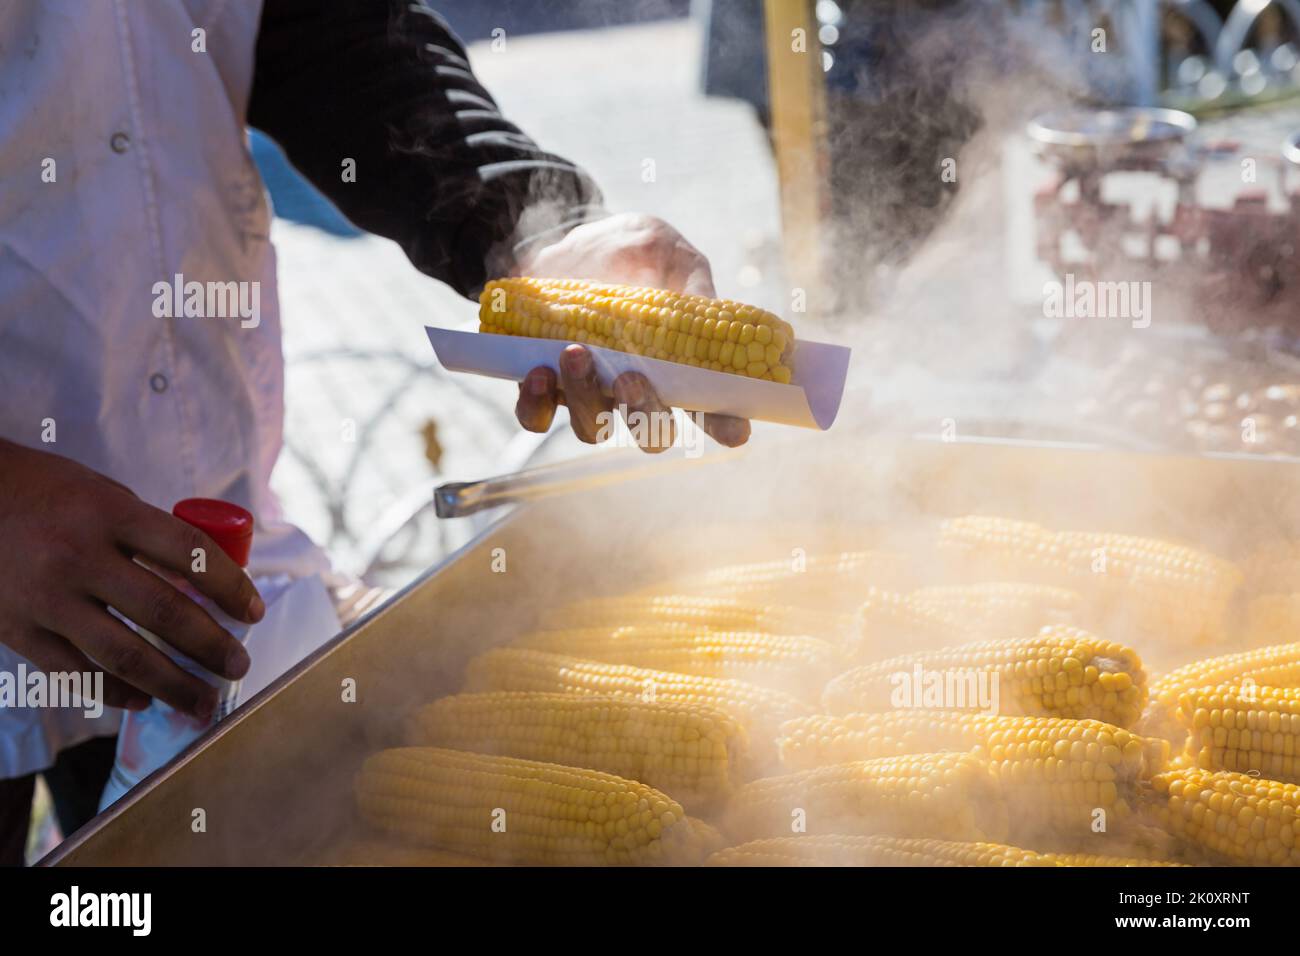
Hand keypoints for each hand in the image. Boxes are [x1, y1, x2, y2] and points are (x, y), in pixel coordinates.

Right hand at [0, 440, 262, 718]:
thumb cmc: (50, 494)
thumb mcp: (105, 497)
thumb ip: (149, 536)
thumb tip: (207, 582)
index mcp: (110, 514)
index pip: (189, 552)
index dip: (230, 587)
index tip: (253, 613)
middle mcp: (79, 557)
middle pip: (163, 611)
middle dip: (211, 646)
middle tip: (239, 666)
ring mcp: (46, 598)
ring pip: (123, 655)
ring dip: (172, 684)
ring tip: (204, 701)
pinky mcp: (17, 630)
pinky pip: (74, 673)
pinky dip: (115, 691)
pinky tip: (143, 699)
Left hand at [512, 213, 750, 451]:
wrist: (568, 240)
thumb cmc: (632, 250)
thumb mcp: (667, 252)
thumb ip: (688, 282)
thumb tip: (705, 310)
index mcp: (680, 369)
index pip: (710, 410)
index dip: (724, 426)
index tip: (736, 429)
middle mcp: (638, 392)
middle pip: (651, 435)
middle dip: (643, 415)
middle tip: (631, 378)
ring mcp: (592, 394)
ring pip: (592, 430)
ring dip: (585, 401)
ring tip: (574, 353)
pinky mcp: (547, 386)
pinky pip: (537, 417)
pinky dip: (536, 403)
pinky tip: (538, 371)